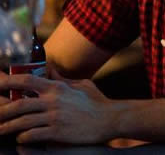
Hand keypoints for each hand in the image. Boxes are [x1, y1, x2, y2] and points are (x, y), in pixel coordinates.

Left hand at [0, 68, 114, 143]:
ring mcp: (55, 117)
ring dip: (7, 127)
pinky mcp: (58, 132)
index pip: (27, 80)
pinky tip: (21, 138)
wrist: (111, 119)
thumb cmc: (97, 102)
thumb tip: (48, 70)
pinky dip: (23, 137)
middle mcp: (54, 101)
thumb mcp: (81, 85)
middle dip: (2, 111)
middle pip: (19, 105)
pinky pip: (33, 135)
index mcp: (58, 88)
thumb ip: (62, 79)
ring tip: (0, 130)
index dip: (9, 81)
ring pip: (22, 122)